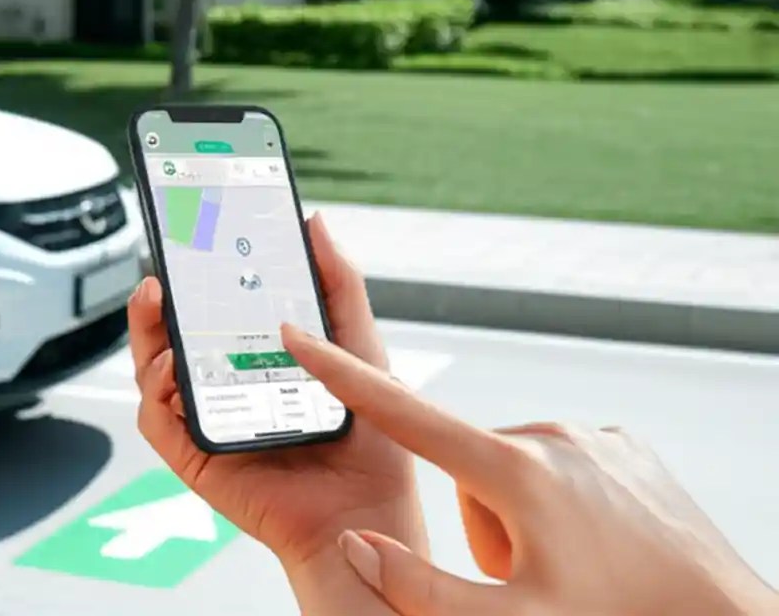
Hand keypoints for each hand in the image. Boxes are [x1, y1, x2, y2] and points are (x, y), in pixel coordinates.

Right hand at [128, 213, 425, 611]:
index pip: (210, 312)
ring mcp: (206, 423)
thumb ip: (338, 283)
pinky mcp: (196, 459)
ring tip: (156, 300)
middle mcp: (224, 390)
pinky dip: (157, 392)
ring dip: (145, 336)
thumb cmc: (371, 440)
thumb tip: (314, 222)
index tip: (187, 236)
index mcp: (255, 362)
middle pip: (169, 338)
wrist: (371, 512)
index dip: (193, 275)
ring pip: (152, 374)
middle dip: (155, 301)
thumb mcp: (359, 344)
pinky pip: (159, 422)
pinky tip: (173, 370)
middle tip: (162, 268)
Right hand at [283, 326, 778, 615]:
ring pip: (510, 470)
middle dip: (476, 523)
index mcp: (513, 471)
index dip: (341, 373)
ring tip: (563, 566)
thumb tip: (358, 545)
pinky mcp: (619, 444)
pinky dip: (558, 504)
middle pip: (465, 470)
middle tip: (521, 578)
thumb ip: (420, 587)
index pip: (403, 414)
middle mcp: (549, 437)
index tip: (301, 333)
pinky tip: (592, 544)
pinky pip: (557, 465)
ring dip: (517, 517)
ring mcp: (589, 436)